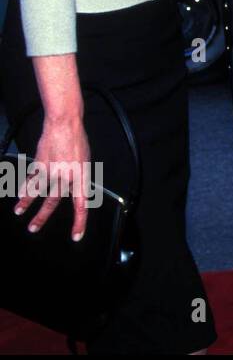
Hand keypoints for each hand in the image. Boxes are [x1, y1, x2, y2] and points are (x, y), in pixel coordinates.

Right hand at [15, 118, 91, 240]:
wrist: (65, 124)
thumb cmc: (78, 141)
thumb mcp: (86, 161)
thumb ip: (79, 178)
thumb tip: (77, 192)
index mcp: (81, 176)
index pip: (82, 204)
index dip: (80, 222)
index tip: (76, 235)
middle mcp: (66, 176)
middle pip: (53, 202)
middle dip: (42, 217)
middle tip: (33, 228)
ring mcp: (51, 170)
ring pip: (37, 192)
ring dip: (27, 203)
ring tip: (19, 212)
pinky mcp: (39, 163)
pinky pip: (31, 180)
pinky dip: (25, 188)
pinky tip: (20, 195)